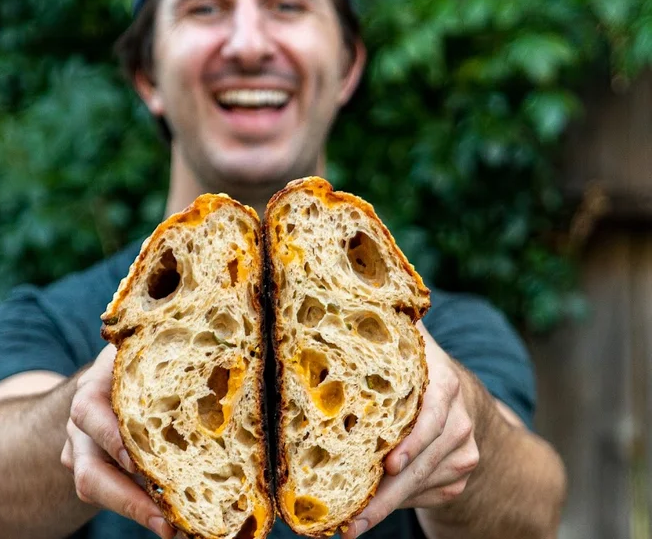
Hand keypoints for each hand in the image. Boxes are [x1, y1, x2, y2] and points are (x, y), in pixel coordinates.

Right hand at [61, 343, 175, 538]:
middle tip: (166, 521)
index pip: (90, 412)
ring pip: (96, 491)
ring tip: (173, 529)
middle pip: (89, 471)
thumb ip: (163, 350)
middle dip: (127, 500)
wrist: (110, 375)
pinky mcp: (95, 472)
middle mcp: (82, 426)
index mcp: (92, 389)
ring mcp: (84, 453)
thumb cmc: (140, 359)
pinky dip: (142, 508)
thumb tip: (225, 353)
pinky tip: (174, 521)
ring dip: (136, 512)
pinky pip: (112, 497)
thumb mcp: (145, 349)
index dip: (112, 438)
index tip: (139, 462)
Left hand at [341, 323, 480, 537]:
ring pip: (424, 485)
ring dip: (388, 506)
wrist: (460, 397)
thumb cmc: (414, 363)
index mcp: (444, 381)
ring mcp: (463, 450)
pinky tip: (369, 513)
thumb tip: (343, 291)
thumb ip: (386, 318)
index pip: (432, 414)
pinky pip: (428, 495)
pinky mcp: (459, 475)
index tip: (387, 464)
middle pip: (425, 462)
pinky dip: (400, 504)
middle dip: (388, 494)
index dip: (412, 440)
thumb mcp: (407, 338)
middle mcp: (459, 418)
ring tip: (351, 525)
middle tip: (354, 519)